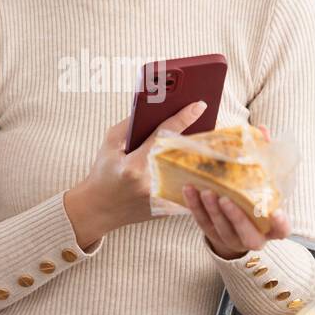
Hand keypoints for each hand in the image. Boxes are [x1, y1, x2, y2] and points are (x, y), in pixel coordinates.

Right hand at [63, 100, 209, 248]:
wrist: (98, 209)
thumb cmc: (102, 173)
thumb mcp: (109, 145)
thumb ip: (128, 125)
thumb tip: (153, 108)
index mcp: (134, 165)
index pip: (163, 135)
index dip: (183, 119)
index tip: (199, 105)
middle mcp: (149, 182)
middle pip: (182, 154)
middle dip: (199, 137)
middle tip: (215, 122)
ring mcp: (159, 198)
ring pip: (189, 173)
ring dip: (202, 158)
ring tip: (216, 142)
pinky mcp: (165, 208)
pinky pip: (187, 190)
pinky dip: (196, 178)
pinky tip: (206, 167)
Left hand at [181, 123, 289, 258]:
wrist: (236, 225)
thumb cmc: (254, 198)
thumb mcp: (264, 182)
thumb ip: (264, 157)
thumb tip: (261, 129)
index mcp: (272, 227)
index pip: (282, 229)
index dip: (281, 224)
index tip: (277, 213)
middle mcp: (254, 237)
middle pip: (248, 235)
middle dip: (236, 217)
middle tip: (226, 199)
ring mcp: (232, 238)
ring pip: (222, 229)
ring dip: (213, 211)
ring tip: (207, 192)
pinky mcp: (212, 234)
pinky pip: (202, 222)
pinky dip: (195, 207)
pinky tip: (190, 189)